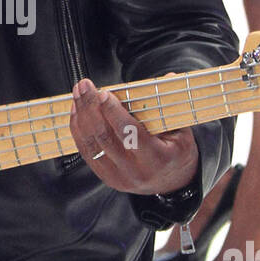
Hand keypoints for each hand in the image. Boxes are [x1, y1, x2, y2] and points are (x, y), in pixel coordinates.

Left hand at [70, 78, 198, 195]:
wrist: (171, 182)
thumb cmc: (176, 153)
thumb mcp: (182, 130)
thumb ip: (171, 105)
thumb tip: (169, 77)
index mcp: (157, 159)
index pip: (131, 134)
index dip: (114, 113)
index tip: (104, 93)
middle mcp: (135, 171)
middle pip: (105, 137)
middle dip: (91, 108)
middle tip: (85, 86)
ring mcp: (118, 177)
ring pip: (92, 144)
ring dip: (81, 115)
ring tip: (79, 94)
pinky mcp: (106, 176)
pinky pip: (86, 151)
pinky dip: (79, 130)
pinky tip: (77, 112)